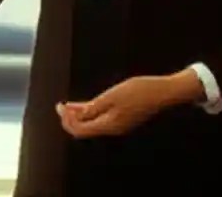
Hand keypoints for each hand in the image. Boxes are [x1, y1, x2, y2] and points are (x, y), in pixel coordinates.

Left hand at [57, 73, 189, 138]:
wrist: (162, 92)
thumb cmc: (139, 91)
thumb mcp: (111, 96)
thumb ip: (93, 108)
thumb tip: (75, 116)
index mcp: (109, 125)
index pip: (80, 130)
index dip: (67, 120)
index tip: (59, 106)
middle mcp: (113, 129)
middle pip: (85, 130)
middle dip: (70, 119)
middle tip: (60, 106)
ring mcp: (118, 125)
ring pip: (92, 125)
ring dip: (78, 116)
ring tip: (66, 106)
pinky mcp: (122, 119)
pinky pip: (101, 119)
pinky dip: (89, 113)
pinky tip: (82, 106)